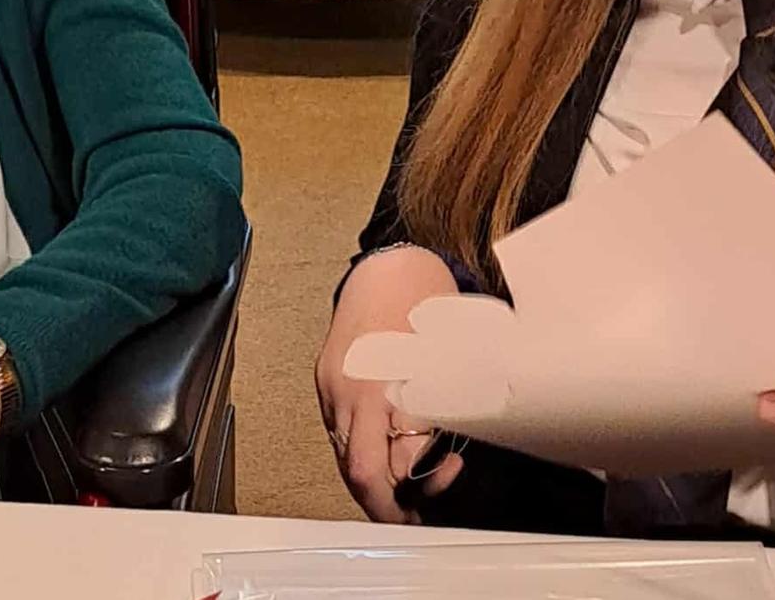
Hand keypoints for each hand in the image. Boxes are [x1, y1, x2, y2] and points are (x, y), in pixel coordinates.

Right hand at [316, 246, 464, 522]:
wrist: (388, 264)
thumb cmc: (424, 304)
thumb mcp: (447, 365)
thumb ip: (436, 421)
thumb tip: (432, 468)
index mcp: (375, 390)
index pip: (371, 471)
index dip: (395, 501)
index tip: (421, 509)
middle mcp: (345, 393)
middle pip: (354, 470)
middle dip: (385, 500)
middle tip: (415, 511)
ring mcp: (330, 385)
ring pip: (346, 451)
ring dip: (377, 471)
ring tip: (412, 473)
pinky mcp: (326, 377)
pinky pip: (342, 426)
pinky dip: (365, 442)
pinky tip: (391, 438)